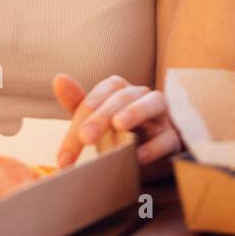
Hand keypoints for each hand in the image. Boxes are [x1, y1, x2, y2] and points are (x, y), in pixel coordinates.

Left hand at [52, 73, 180, 169]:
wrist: (151, 156)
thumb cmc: (119, 133)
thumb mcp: (95, 121)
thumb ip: (78, 102)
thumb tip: (59, 79)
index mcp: (118, 90)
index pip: (97, 97)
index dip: (80, 120)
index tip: (64, 155)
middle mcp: (140, 96)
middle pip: (121, 97)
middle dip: (101, 116)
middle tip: (85, 138)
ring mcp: (161, 115)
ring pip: (152, 103)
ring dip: (135, 112)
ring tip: (119, 125)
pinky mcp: (174, 137)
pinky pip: (168, 136)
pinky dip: (155, 146)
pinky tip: (140, 156)